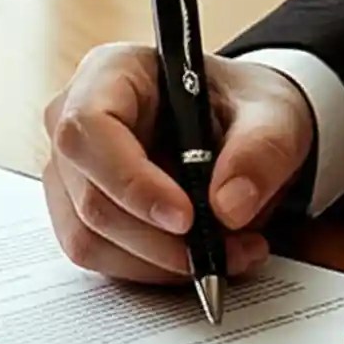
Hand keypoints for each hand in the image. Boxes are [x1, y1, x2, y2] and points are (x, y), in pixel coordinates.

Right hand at [41, 42, 314, 282]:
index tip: (185, 217)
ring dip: (159, 263)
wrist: (238, 132)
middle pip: (90, 197)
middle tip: (226, 250)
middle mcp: (73, 123)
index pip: (89, 128)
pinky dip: (152, 270)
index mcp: (110, 74)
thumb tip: (230, 207)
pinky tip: (199, 257)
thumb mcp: (274, 115)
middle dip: (159, 239)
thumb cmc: (242, 109)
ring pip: (89, 238)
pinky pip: (100, 258)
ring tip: (227, 254)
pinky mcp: (78, 215)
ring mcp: (69, 174)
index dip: (130, 180)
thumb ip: (262, 151)